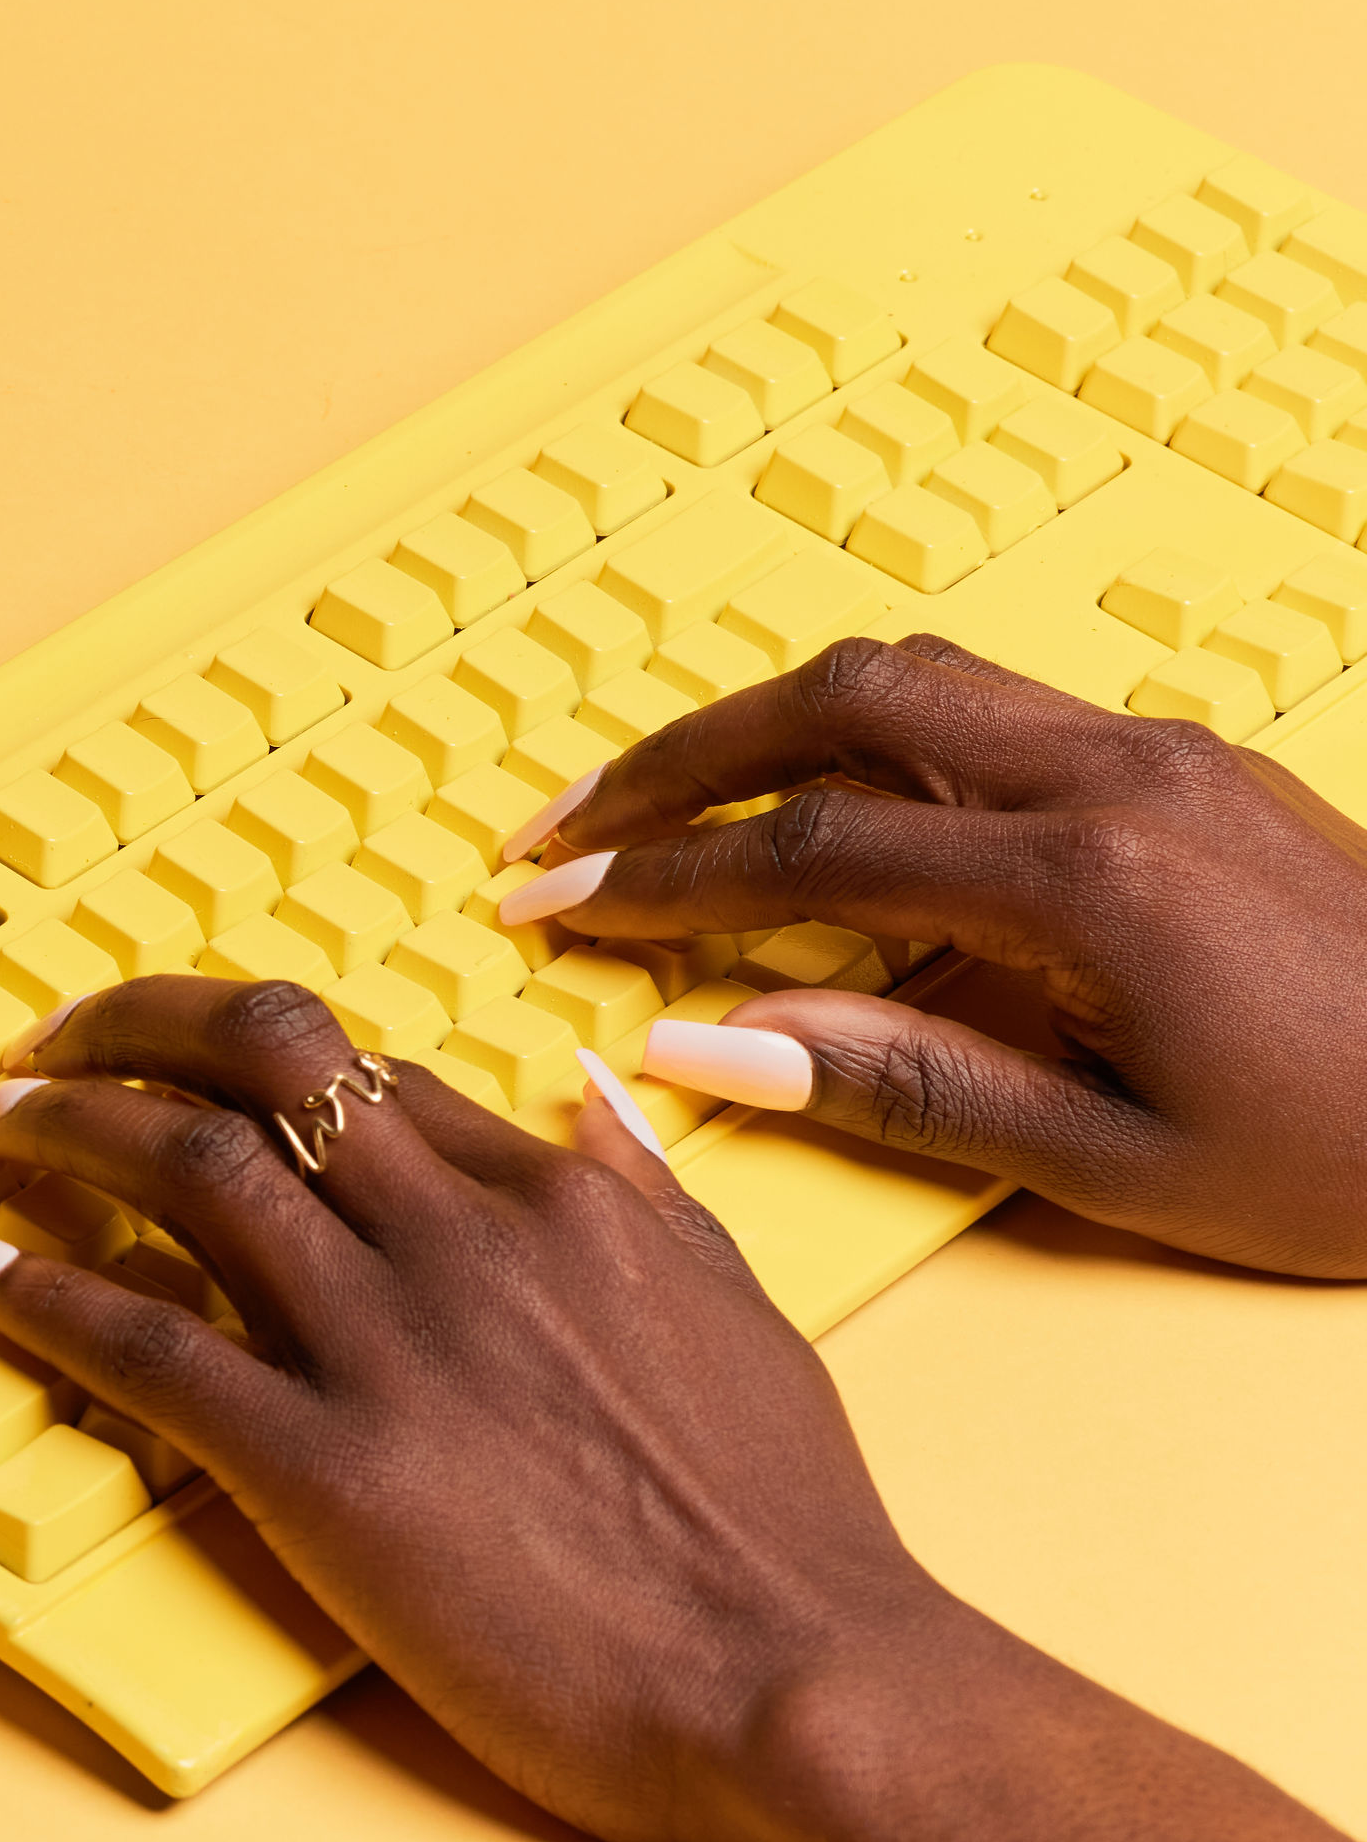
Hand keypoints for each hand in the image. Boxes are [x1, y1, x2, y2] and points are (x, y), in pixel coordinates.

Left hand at [0, 977, 939, 1841]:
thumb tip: (577, 1093)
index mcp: (557, 1198)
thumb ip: (639, 1193)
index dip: (254, 1056)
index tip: (191, 1064)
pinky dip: (31, 1291)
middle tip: (53, 1039)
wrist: (805, 1688)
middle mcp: (456, 1238)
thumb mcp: (737, 1309)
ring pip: (180, 1166)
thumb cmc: (787, 1533)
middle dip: (132, 1024)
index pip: (369, 1073)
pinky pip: (140, 1345)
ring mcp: (382, 1346)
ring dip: (61, 1122)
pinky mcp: (319, 1468)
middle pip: (258, 1062)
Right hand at [499, 634, 1366, 1278]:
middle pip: (842, 700)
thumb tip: (703, 1043)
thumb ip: (896, 1086)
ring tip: (670, 806)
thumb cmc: (1354, 1154)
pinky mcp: (1185, 762)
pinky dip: (867, 744)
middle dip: (683, 756)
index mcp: (1088, 882)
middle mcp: (1116, 775)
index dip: (660, 878)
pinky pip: (988, 712)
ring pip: (914, 679)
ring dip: (769, 728)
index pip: (810, 850)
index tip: (555, 904)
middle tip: (574, 822)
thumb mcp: (1112, 1163)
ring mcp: (1157, 750)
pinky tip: (827, 824)